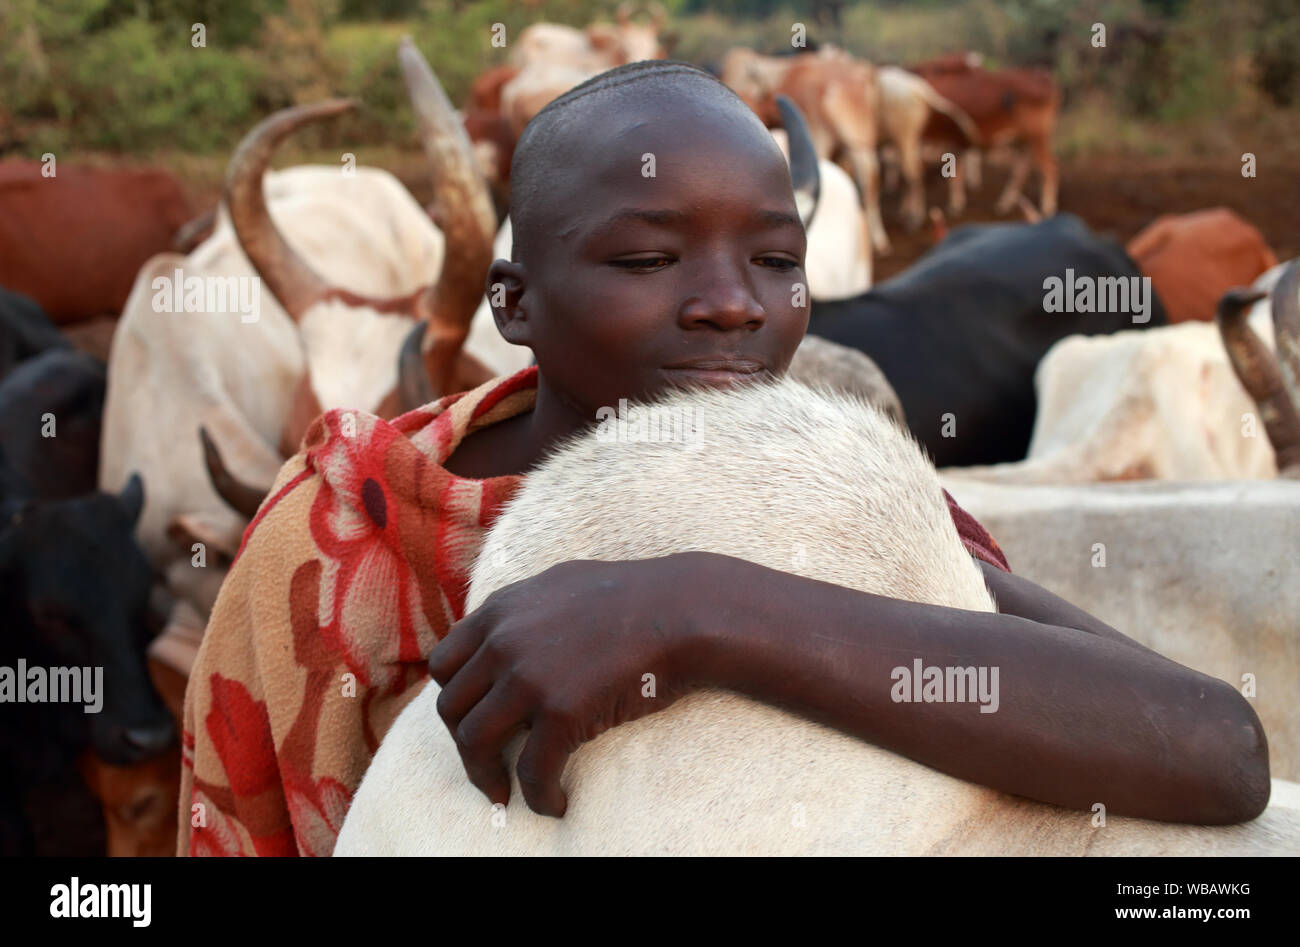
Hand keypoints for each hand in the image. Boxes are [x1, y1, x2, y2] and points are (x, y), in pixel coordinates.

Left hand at [428, 554, 712, 816]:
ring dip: (485, 777)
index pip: (443, 664)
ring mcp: (529, 677)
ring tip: (505, 793)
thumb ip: (522, 610)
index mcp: (500, 610)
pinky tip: (556, 803)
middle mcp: (504, 642)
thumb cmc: (633, 598)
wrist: (683, 611)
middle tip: (488, 766)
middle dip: (464, 745)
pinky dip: (538, 797)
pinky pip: (532, 771)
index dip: (454, 700)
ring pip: (474, 742)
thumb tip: (501, 635)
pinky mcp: (562, 712)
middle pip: (452, 708)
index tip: (472, 722)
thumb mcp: (559, 585)